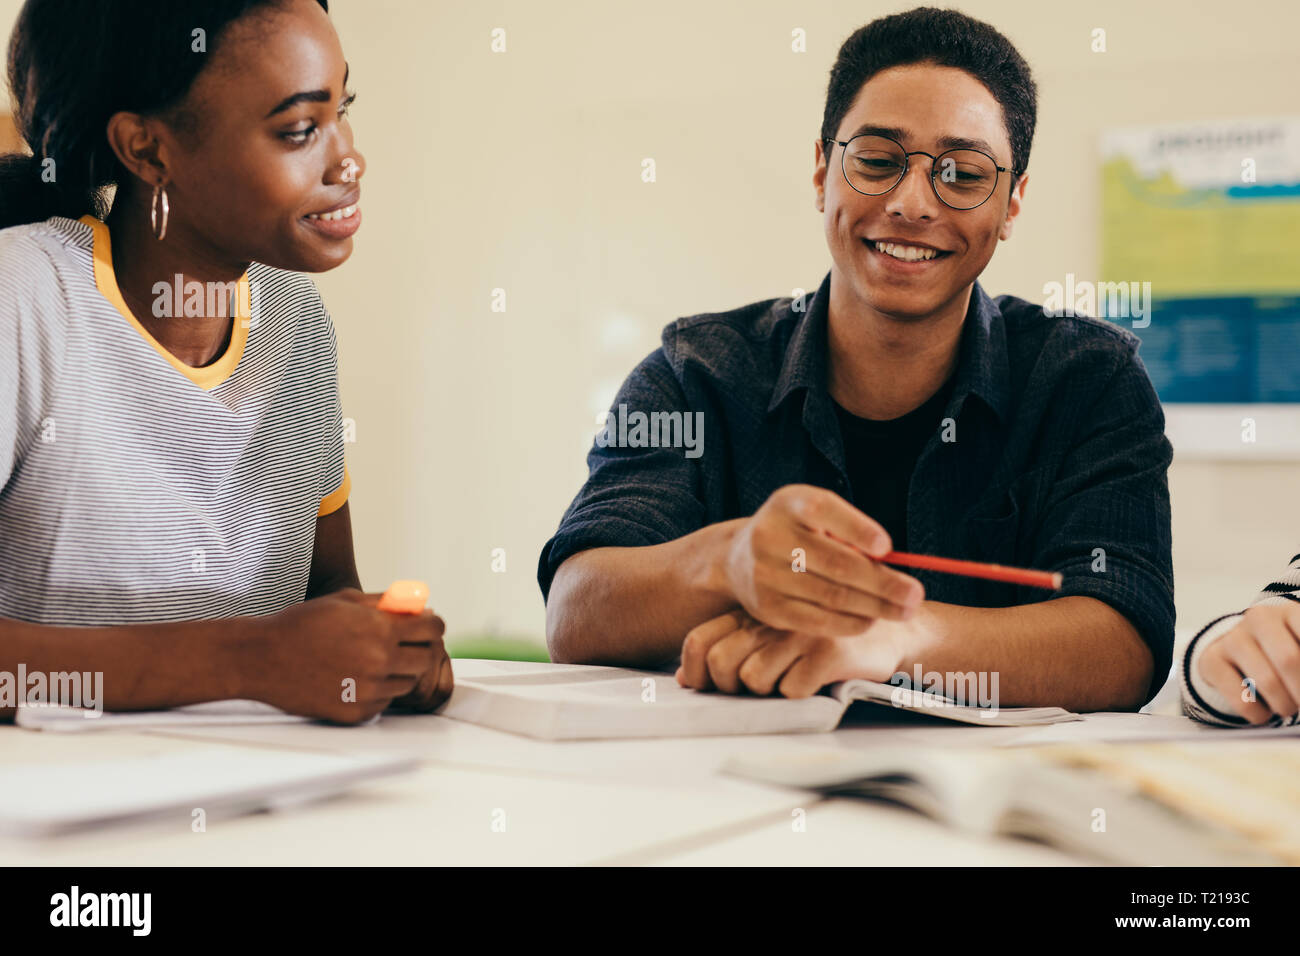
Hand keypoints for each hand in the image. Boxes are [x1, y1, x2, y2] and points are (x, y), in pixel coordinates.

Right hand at [252, 588, 451, 723]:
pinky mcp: (356, 713)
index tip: (425, 626)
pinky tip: (353, 678)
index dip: (432, 624)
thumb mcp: (346, 601)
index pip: (434, 629)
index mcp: (381, 630)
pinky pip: (384, 702)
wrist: (262, 658)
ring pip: (408, 683)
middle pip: (427, 658)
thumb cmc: (303, 624)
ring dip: (398, 671)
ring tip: (370, 660)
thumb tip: (419, 606)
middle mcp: (380, 662)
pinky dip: (377, 691)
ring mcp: (369, 691)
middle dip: (419, 648)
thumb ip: (387, 602)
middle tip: (403, 643)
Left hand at [676, 608, 908, 697]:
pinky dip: (801, 695)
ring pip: (753, 680)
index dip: (694, 671)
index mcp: (753, 610)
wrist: (889, 631)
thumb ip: (729, 649)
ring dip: (769, 692)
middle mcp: (772, 615)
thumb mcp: (771, 637)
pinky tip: (817, 679)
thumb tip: (683, 679)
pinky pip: (792, 690)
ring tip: (791, 677)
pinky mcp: (827, 650)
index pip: (698, 640)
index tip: (707, 687)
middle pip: (720, 663)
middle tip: (754, 689)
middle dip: (731, 688)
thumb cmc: (819, 639)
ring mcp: (799, 631)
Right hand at [719, 484, 923, 636]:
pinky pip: (818, 621)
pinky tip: (872, 621)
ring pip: (832, 597)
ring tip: (904, 611)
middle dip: (884, 583)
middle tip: (916, 595)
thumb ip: (849, 531)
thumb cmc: (797, 531)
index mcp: (789, 504)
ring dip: (875, 607)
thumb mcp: (816, 514)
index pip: (826, 512)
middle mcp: (772, 537)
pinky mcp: (768, 609)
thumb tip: (891, 561)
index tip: (887, 548)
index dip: (859, 530)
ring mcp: (766, 575)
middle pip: (837, 564)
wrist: (738, 559)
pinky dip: (851, 623)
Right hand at [1196, 604, 1299, 724]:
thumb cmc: (1279, 652)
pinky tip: (1263, 711)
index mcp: (1288, 612)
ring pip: (1267, 683)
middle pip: (1290, 660)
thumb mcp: (1298, 646)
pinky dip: (1259, 714)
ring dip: (1285, 706)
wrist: (1235, 651)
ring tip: (1287, 707)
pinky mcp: (1211, 661)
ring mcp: (1232, 639)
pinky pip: (1242, 699)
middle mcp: (1258, 619)